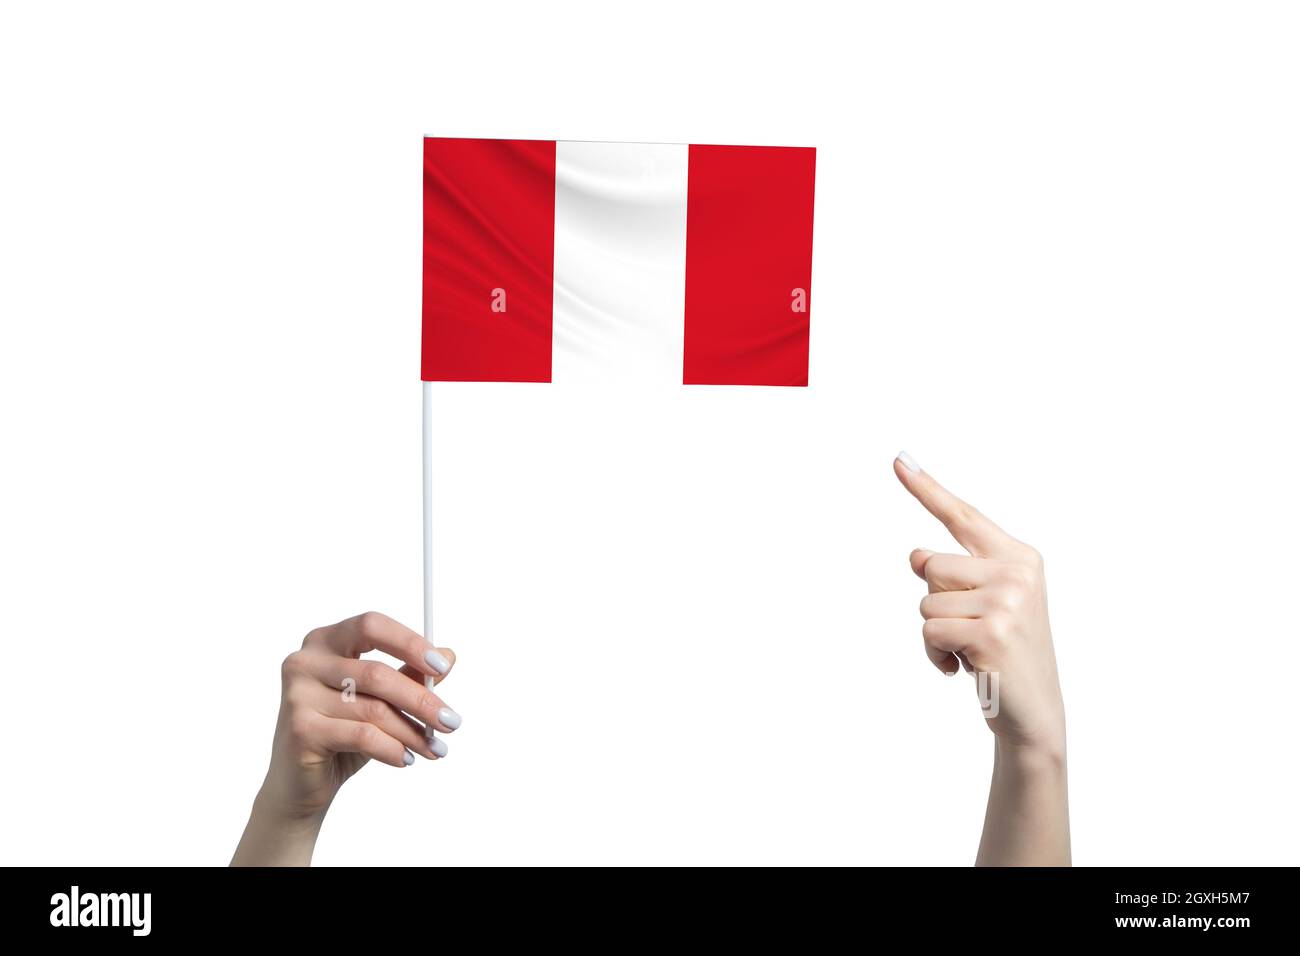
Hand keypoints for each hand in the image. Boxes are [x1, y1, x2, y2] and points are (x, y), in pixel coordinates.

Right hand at [232, 612, 458, 864]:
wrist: (299, 783)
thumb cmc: (341, 733)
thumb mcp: (378, 700)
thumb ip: (407, 675)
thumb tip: (449, 654)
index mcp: (325, 641)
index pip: (371, 625)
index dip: (409, 643)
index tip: (442, 666)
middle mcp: (305, 662)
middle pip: (377, 673)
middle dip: (421, 700)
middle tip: (452, 722)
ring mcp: (298, 695)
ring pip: (373, 710)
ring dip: (412, 732)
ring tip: (434, 749)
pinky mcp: (301, 730)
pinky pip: (362, 736)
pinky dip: (392, 749)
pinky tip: (406, 759)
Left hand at [895, 452, 1068, 864]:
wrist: (1032, 714)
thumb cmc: (1003, 655)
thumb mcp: (987, 605)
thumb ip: (957, 572)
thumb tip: (916, 554)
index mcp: (1019, 557)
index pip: (962, 515)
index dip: (925, 487)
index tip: (897, 458)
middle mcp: (1017, 571)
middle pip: (928, 563)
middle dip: (936, 600)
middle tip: (969, 629)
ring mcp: (1007, 599)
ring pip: (924, 600)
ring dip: (935, 633)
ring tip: (969, 650)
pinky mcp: (991, 630)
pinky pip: (928, 630)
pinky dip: (935, 656)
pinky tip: (963, 669)